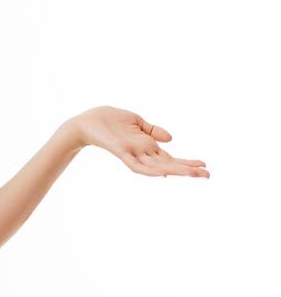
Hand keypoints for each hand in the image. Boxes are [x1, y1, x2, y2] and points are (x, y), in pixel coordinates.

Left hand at [65, 107, 208, 177]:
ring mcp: (133, 153)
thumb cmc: (109, 120)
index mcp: (147, 146)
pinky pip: (137, 165)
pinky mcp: (122, 152)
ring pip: (158, 167)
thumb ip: (153, 130)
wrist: (88, 120)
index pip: (171, 158)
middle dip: (188, 170)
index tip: (204, 165)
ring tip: (195, 174)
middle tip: (208, 175)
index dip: (186, 162)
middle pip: (169, 164)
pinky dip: (150, 170)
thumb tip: (171, 139)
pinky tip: (163, 174)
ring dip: (176, 171)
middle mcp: (142, 152)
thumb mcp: (137, 122)